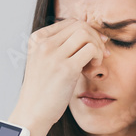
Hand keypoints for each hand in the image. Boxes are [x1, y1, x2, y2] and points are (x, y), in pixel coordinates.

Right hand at [13, 18, 110, 133]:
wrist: (32, 113)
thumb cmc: (42, 91)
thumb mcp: (43, 62)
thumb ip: (58, 47)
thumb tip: (87, 34)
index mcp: (37, 40)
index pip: (69, 23)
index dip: (87, 31)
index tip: (96, 44)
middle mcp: (43, 44)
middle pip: (80, 26)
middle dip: (95, 37)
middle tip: (102, 52)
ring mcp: (54, 55)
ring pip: (86, 34)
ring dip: (98, 46)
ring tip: (96, 61)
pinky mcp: (66, 69)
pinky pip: (91, 50)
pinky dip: (98, 56)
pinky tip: (94, 68)